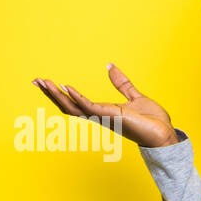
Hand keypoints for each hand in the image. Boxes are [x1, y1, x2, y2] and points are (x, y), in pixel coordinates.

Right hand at [31, 63, 177, 148]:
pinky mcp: (111, 117)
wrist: (164, 133)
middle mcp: (100, 116)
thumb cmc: (152, 121)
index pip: (76, 103)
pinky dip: (77, 97)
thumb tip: (110, 66)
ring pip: (74, 107)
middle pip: (69, 106)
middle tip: (36, 80)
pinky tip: (67, 87)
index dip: (60, 93)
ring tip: (44, 82)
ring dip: (58, 95)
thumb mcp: (134, 97)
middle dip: (51, 94)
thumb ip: (122, 83)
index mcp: (103, 112)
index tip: (46, 82)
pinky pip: (89, 107)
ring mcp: (104, 118)